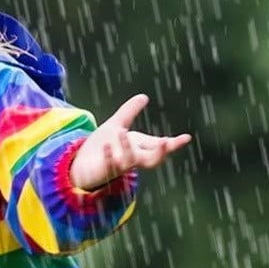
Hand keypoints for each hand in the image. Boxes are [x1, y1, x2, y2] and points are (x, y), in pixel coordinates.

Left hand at [71, 94, 190, 191]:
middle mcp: (132, 157)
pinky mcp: (104, 170)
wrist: (81, 163)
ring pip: (130, 161)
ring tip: (122, 132)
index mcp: (138, 147)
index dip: (174, 143)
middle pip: (152, 159)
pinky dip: (109, 157)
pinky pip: (110, 166)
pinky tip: (106, 147)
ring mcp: (119, 165)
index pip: (159, 145)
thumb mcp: (116, 125)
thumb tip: (144, 96)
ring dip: (128, 148)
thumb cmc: (101, 146)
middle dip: (161, 152)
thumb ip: (129, 112)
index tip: (187, 138)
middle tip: (167, 143)